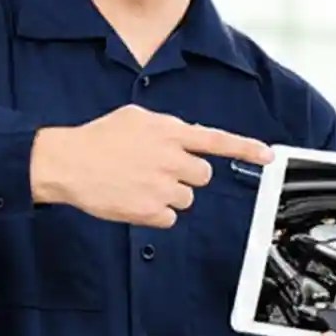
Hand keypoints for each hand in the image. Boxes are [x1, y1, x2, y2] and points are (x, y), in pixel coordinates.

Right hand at [29, 103, 273, 226]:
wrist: (67, 163)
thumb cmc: (97, 139)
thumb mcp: (134, 117)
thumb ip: (166, 127)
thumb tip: (186, 136)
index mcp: (169, 132)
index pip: (217, 140)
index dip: (246, 148)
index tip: (268, 156)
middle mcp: (170, 159)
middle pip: (202, 176)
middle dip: (186, 175)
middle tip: (158, 171)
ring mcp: (162, 186)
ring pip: (187, 199)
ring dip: (169, 194)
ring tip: (139, 184)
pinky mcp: (150, 211)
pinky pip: (170, 218)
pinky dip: (155, 212)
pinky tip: (134, 199)